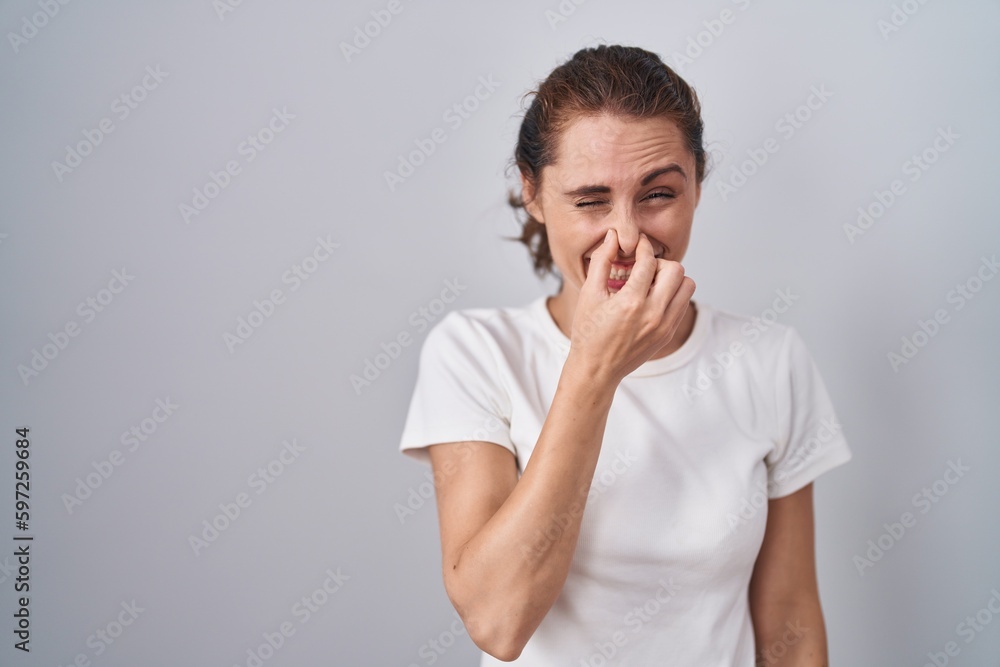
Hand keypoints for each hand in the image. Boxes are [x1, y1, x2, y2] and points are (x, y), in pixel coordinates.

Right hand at [567, 229, 694, 384]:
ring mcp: (664, 325)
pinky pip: (683, 303)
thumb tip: (613, 236)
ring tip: (651, 283)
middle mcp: (653, 314)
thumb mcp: (588, 294)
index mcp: (630, 303)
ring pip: (687, 286)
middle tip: (645, 268)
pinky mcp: (668, 333)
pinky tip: (653, 297)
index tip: (638, 244)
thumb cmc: (588, 332)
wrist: (597, 369)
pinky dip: (673, 294)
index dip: (643, 246)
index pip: (649, 262)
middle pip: (676, 270)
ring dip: (672, 278)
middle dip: (660, 262)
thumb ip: (602, 262)